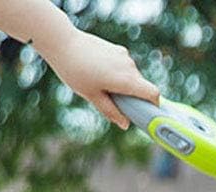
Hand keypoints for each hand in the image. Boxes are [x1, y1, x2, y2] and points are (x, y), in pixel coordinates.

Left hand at [39, 27, 159, 128]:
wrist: (61, 42)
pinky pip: (125, 66)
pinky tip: (101, 72)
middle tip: (115, 101)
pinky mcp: (117, 49)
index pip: (153, 94)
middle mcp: (129, 67)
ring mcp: (124, 56)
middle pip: (142, 87)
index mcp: (126, 81)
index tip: (147, 112)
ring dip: (124, 84)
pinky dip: (119, 73)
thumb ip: (111, 111)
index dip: (154, 105)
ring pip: (133, 76)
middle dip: (133, 96)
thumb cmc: (75, 70)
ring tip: (103, 84)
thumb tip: (125, 125)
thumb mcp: (92, 96)